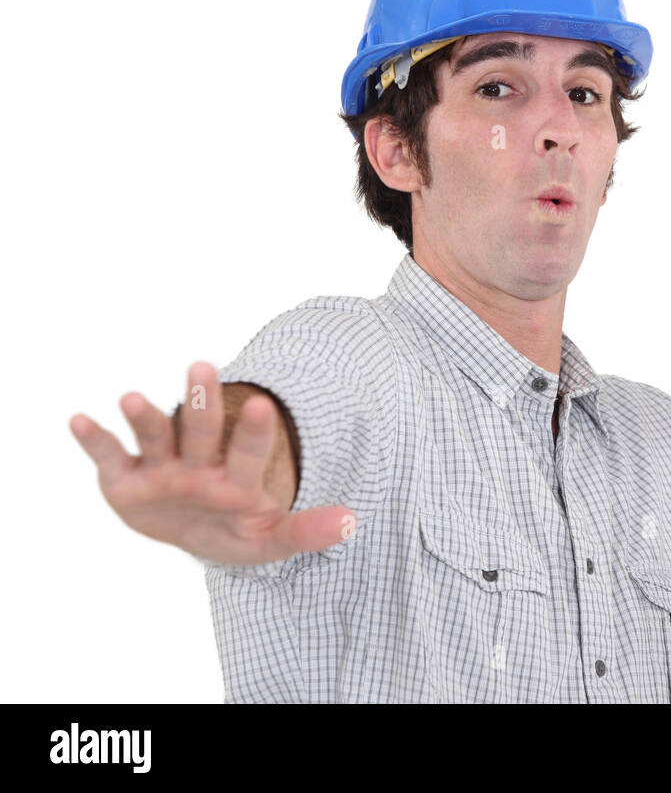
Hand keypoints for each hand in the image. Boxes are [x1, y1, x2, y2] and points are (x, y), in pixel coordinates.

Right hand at [70, 362, 354, 565]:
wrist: (195, 535)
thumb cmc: (235, 531)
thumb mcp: (270, 541)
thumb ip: (306, 531)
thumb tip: (354, 522)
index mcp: (236, 479)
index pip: (249, 451)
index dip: (255, 431)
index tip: (264, 404)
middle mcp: (199, 464)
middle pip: (203, 431)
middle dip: (203, 403)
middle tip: (204, 365)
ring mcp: (161, 469)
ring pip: (156, 436)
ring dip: (145, 418)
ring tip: (133, 396)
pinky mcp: (125, 480)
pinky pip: (108, 456)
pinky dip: (93, 440)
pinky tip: (79, 419)